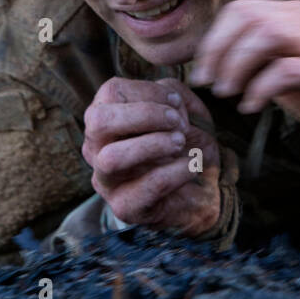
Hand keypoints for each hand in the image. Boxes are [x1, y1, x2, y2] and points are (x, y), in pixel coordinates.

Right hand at [81, 76, 222, 237]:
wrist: (203, 188)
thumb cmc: (183, 141)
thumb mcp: (181, 108)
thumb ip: (172, 94)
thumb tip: (169, 103)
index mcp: (105, 118)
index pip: (111, 92)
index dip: (148, 92)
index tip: (176, 103)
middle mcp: (96, 148)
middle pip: (99, 121)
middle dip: (144, 115)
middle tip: (176, 122)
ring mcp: (106, 180)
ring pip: (112, 158)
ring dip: (154, 144)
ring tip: (180, 142)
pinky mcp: (124, 207)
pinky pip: (146, 187)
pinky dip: (175, 172)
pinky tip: (191, 166)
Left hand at [189, 0, 299, 162]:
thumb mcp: (284, 70)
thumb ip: (255, 59)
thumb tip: (209, 63)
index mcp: (294, 16)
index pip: (242, 9)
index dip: (214, 39)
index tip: (202, 72)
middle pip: (251, 15)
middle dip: (219, 49)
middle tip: (209, 83)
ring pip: (268, 34)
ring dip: (238, 64)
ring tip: (227, 93)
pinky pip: (289, 69)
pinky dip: (261, 87)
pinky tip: (252, 106)